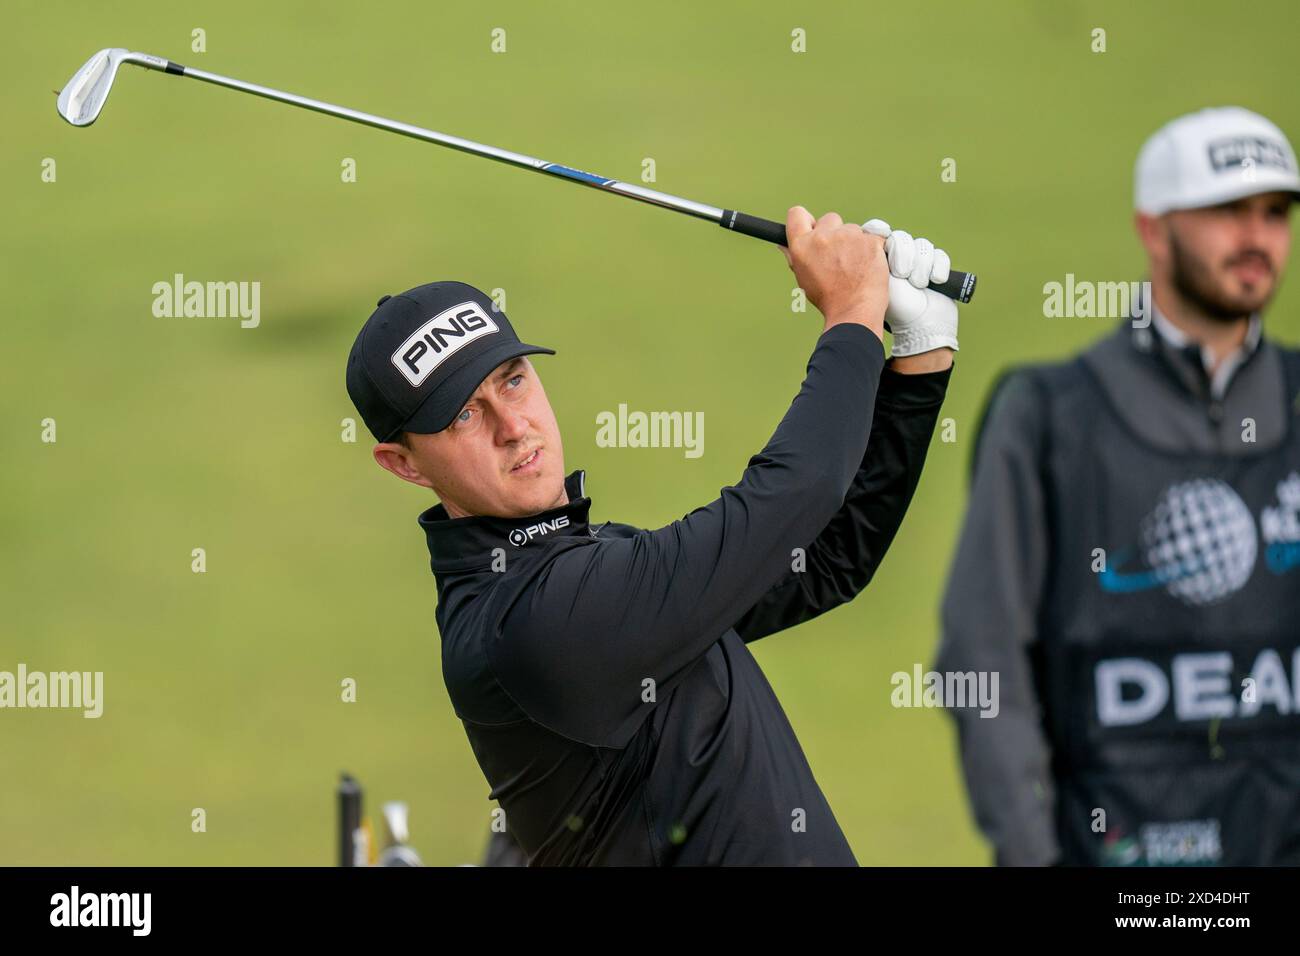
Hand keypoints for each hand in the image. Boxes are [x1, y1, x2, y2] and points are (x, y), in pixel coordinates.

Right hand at [781, 206, 887, 338]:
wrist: (853, 311)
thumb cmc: (828, 299)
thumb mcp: (803, 278)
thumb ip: (795, 256)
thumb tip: (784, 244)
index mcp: (802, 245)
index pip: (796, 214)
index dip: (806, 220)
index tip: (813, 228)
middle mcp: (823, 237)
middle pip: (829, 219)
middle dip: (834, 233)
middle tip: (839, 256)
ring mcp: (848, 236)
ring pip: (852, 228)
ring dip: (854, 242)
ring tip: (854, 266)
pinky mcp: (870, 240)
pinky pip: (871, 237)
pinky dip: (871, 248)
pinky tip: (867, 265)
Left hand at [862, 219, 959, 356]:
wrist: (920, 327)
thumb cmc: (893, 309)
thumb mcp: (875, 281)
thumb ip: (868, 259)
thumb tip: (864, 237)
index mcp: (876, 260)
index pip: (877, 232)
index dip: (879, 231)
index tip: (882, 235)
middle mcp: (896, 259)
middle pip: (901, 238)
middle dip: (903, 255)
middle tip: (901, 274)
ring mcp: (917, 263)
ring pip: (922, 246)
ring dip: (920, 266)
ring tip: (917, 286)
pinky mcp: (936, 268)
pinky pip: (939, 255)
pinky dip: (938, 268)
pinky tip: (934, 281)